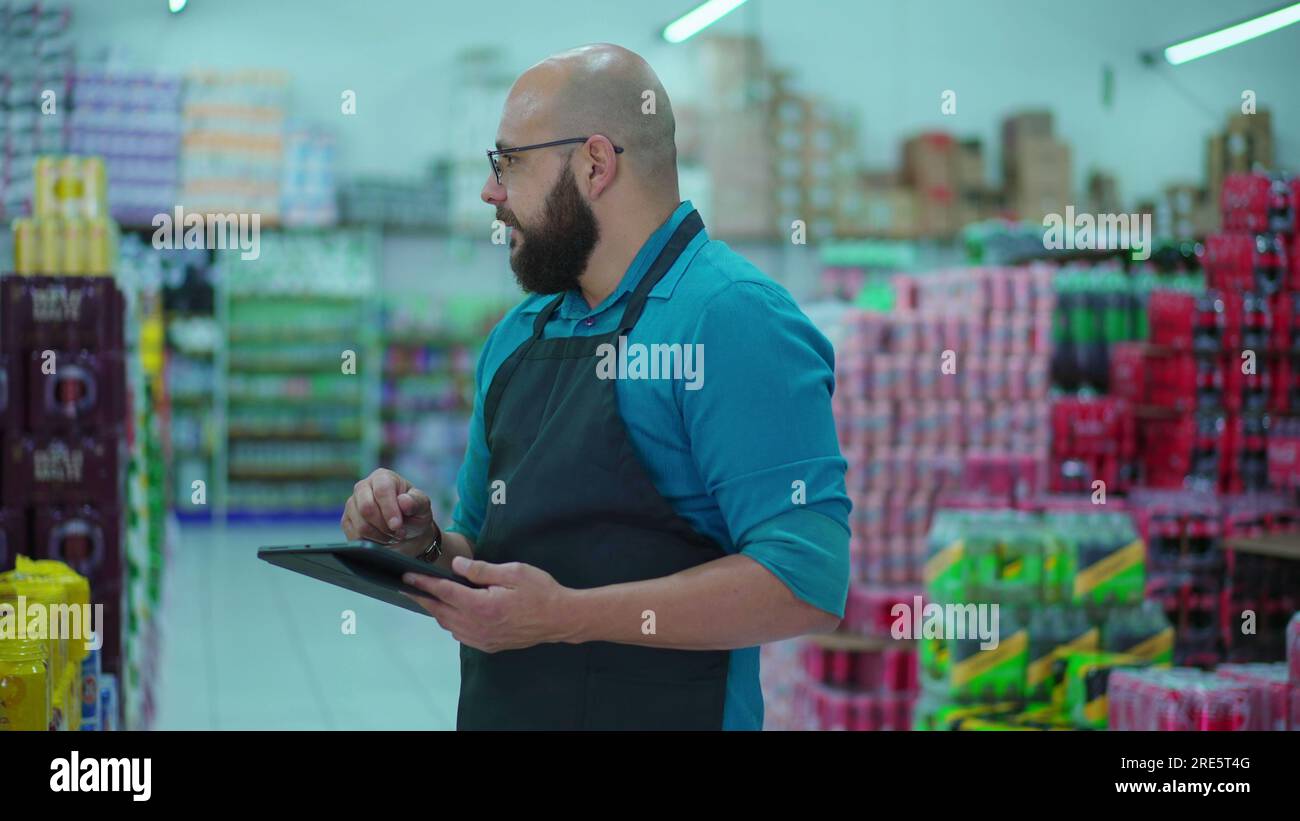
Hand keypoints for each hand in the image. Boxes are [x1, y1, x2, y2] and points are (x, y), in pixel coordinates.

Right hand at [342, 468, 436, 557]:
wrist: (407, 533)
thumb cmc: (414, 515)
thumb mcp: (423, 507)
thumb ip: (416, 502)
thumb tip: (403, 501)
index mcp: (383, 477)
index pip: (382, 490)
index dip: (390, 510)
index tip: (398, 525)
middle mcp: (363, 487)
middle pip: (366, 507)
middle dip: (384, 525)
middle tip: (398, 531)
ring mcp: (352, 504)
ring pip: (361, 525)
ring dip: (380, 536)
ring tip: (392, 534)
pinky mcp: (347, 521)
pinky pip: (354, 536)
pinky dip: (371, 542)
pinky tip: (381, 538)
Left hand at [401, 556, 580, 651]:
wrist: (561, 619)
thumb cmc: (540, 591)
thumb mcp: (513, 572)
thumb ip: (481, 570)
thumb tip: (456, 566)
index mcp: (481, 605)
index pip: (443, 592)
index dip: (423, 583)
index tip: (407, 576)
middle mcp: (478, 626)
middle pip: (440, 611)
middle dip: (423, 597)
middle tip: (409, 586)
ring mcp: (483, 639)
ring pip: (448, 625)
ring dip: (436, 611)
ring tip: (428, 597)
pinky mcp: (489, 645)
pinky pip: (460, 635)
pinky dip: (451, 623)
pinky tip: (452, 613)